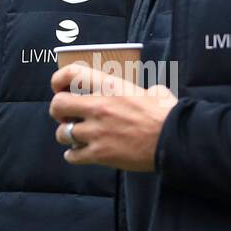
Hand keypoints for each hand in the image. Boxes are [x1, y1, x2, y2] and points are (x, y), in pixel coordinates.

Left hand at [49, 62, 177, 170]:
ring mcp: (96, 132)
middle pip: (57, 105)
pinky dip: (74, 155)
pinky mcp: (99, 154)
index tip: (59, 87)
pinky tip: (81, 153)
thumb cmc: (166, 114)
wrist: (173, 139)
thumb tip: (149, 93)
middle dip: (58, 111)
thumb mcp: (154, 92)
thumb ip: (142, 91)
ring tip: (77, 137)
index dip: (58, 80)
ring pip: (62, 133)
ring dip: (67, 135)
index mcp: (109, 86)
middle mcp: (97, 106)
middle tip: (68, 116)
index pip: (70, 74)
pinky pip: (72, 155)